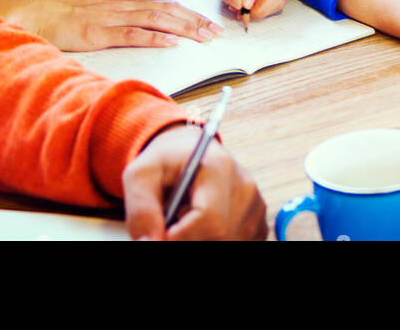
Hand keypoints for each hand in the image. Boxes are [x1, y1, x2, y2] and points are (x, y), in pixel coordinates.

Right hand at [0, 0, 222, 51]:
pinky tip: (171, 43)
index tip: (209, 22)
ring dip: (184, 29)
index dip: (189, 13)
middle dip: (195, 22)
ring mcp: (112, 18)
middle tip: (218, 33)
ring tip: (204, 37)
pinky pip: (132, 34)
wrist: (35, 11)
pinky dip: (154, 38)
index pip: (164, 4)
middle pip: (167, 11)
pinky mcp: (99, 32)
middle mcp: (123, 5)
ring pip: (156, 21)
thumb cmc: (62, 9)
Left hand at [122, 125, 267, 240]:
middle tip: (171, 227)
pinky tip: (202, 228)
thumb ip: (141, 207)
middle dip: (188, 239)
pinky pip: (238, 244)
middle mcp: (245, 186)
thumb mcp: (140, 174)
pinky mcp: (259, 223)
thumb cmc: (165, 164)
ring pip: (229, 243)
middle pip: (221, 237)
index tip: (162, 234)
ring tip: (187, 222)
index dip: (182, 236)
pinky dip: (215, 242)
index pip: (210, 219)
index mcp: (219, 167)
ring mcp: (255, 206)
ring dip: (200, 240)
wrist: (188, 155)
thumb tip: (150, 242)